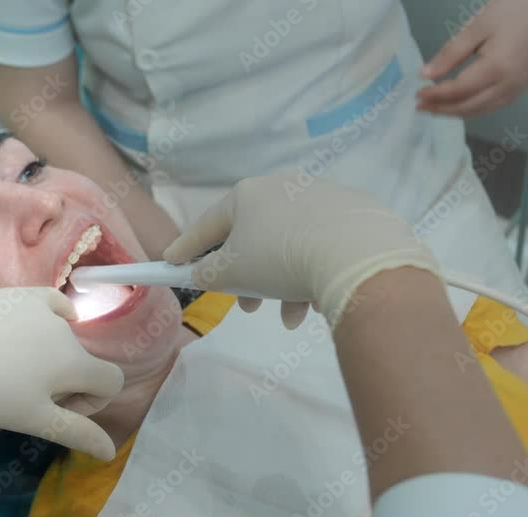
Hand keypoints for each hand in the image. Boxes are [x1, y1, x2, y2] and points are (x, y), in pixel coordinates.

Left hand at [0, 287, 123, 460]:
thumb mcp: (31, 419)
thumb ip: (75, 433)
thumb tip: (110, 451)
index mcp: (76, 360)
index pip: (112, 381)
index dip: (92, 403)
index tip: (57, 412)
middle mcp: (66, 327)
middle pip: (85, 361)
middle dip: (67, 383)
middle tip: (26, 399)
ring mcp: (41, 304)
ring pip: (65, 337)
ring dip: (52, 358)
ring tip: (12, 371)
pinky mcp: (17, 294)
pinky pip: (50, 306)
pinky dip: (49, 321)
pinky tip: (28, 332)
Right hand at [162, 173, 439, 328]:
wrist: (356, 254)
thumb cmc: (279, 259)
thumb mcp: (231, 273)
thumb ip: (206, 274)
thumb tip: (198, 274)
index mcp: (247, 194)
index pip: (207, 225)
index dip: (186, 248)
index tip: (170, 264)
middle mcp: (283, 187)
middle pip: (252, 238)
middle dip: (247, 278)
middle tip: (247, 308)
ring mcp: (322, 198)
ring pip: (289, 247)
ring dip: (282, 285)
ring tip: (289, 318)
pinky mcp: (355, 215)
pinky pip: (320, 248)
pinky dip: (312, 275)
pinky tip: (316, 303)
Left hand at [417, 0, 527, 116]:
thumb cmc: (513, 9)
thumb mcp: (477, 27)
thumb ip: (451, 54)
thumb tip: (425, 75)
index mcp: (497, 68)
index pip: (458, 91)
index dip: (435, 95)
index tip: (416, 94)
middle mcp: (510, 84)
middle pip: (470, 106)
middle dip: (442, 109)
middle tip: (420, 107)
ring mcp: (521, 86)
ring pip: (484, 109)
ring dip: (457, 112)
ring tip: (436, 108)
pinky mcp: (526, 84)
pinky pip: (497, 104)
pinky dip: (476, 108)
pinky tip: (462, 103)